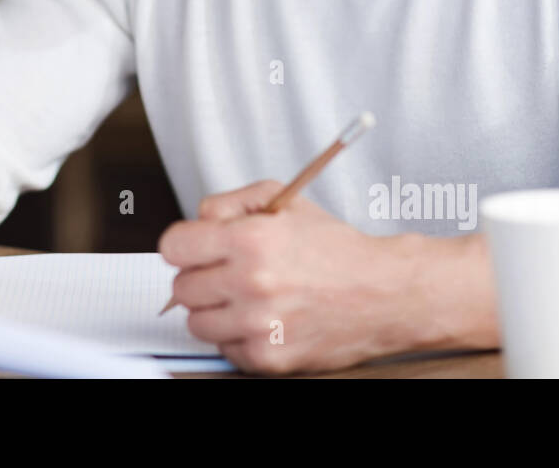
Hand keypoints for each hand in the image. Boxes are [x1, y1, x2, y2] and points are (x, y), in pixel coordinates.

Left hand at [158, 180, 496, 373]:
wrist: (385, 292)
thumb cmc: (336, 248)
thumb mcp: (284, 200)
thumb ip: (230, 203)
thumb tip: (196, 222)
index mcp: (250, 240)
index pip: (173, 247)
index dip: (185, 245)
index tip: (196, 248)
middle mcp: (251, 283)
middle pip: (182, 287)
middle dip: (201, 277)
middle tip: (228, 273)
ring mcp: (259, 325)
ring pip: (198, 322)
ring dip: (215, 310)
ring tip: (247, 297)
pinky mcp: (269, 358)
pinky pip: (225, 349)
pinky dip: (238, 337)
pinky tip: (264, 319)